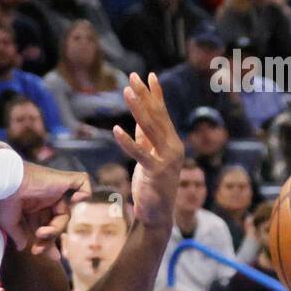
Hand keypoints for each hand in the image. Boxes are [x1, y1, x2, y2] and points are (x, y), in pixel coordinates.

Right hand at [0, 164, 89, 252]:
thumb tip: (23, 247)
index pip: (45, 225)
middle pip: (56, 223)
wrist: (1, 182)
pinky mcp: (62, 180)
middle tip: (37, 250)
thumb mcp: (8, 223)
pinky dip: (85, 191)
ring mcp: (54, 189)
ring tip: (41, 233)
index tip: (52, 258)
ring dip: (55, 228)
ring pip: (65, 214)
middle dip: (49, 239)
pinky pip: (82, 182)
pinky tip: (76, 200)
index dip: (48, 242)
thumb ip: (18, 234)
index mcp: (31, 205)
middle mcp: (44, 197)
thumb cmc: (1, 200)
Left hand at [113, 72, 181, 230]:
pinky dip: (127, 141)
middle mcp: (174, 147)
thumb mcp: (149, 158)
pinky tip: (116, 129)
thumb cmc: (152, 187)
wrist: (158, 215)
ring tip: (127, 92)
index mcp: (172, 143)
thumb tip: (140, 119)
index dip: (154, 94)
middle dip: (144, 95)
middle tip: (133, 76)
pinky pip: (140, 153)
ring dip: (138, 109)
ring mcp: (167, 160)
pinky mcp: (156, 172)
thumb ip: (146, 139)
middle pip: (157, 116)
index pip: (162, 113)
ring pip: (150, 129)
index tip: (147, 74)